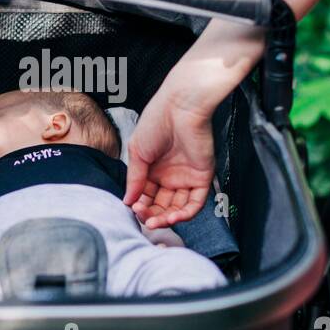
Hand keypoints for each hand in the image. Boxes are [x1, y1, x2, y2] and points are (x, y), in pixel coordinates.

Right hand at [124, 87, 214, 229]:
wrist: (180, 107)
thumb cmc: (156, 121)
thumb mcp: (137, 152)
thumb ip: (135, 179)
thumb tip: (128, 201)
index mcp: (153, 169)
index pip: (146, 196)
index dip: (139, 205)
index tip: (132, 209)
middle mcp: (170, 175)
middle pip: (161, 205)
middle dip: (151, 214)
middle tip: (142, 217)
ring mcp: (186, 178)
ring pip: (177, 207)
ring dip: (166, 219)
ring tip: (155, 222)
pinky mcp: (202, 178)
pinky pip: (195, 203)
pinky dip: (184, 214)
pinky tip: (172, 217)